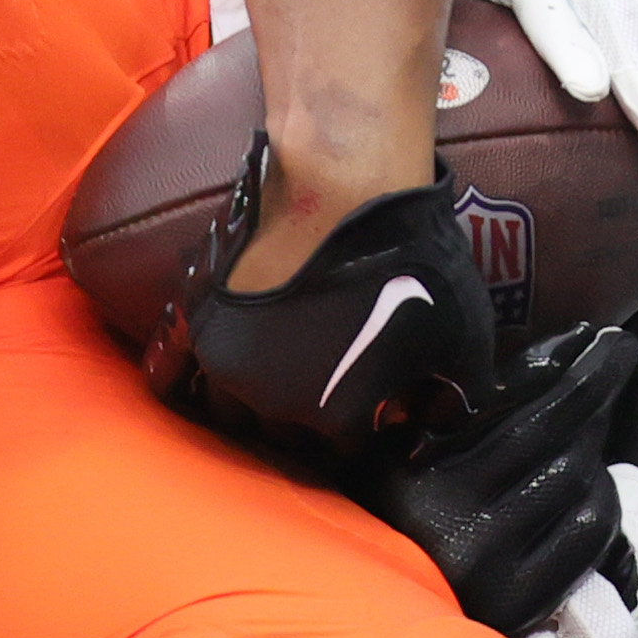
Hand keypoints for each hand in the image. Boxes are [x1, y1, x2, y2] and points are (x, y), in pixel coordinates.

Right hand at [149, 134, 496, 463]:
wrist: (346, 185)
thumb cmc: (411, 260)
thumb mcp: (462, 338)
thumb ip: (454, 395)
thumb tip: (440, 422)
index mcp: (337, 418)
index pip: (346, 452)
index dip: (363, 434)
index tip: (372, 414)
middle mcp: (276, 405)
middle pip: (284, 441)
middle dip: (307, 429)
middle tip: (323, 400)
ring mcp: (230, 364)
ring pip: (230, 416)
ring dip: (250, 412)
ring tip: (271, 394)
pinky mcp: (202, 322)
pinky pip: (175, 368)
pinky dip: (184, 379)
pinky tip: (193, 380)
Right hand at [358, 323, 637, 633]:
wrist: (362, 620)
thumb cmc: (375, 518)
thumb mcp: (383, 454)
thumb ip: (435, 409)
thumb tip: (527, 360)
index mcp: (419, 478)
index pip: (518, 408)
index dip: (566, 367)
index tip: (593, 336)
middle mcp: (458, 525)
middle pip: (558, 440)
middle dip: (595, 388)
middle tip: (615, 354)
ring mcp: (496, 571)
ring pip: (580, 485)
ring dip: (594, 447)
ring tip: (589, 423)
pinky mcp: (523, 605)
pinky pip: (588, 537)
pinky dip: (600, 500)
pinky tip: (591, 484)